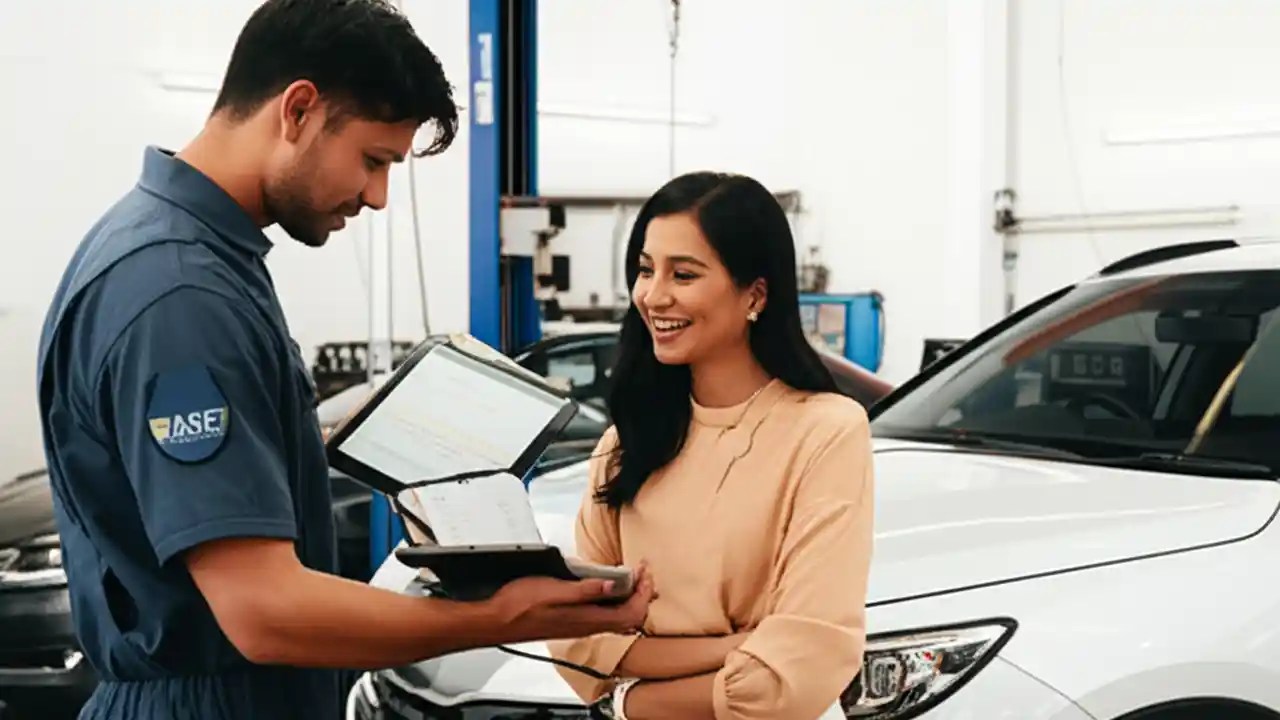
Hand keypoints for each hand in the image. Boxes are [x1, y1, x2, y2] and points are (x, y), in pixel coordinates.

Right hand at [486, 566, 655, 643]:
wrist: (495, 621)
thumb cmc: (519, 606)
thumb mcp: (554, 590)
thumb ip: (586, 590)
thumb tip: (614, 586)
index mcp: (587, 619)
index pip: (631, 613)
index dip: (643, 592)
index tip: (645, 571)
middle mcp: (587, 626)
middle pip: (628, 617)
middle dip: (641, 593)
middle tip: (643, 571)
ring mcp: (579, 625)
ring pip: (616, 616)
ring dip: (628, 595)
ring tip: (630, 575)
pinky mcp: (570, 621)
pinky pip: (602, 613)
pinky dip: (612, 598)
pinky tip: (604, 583)